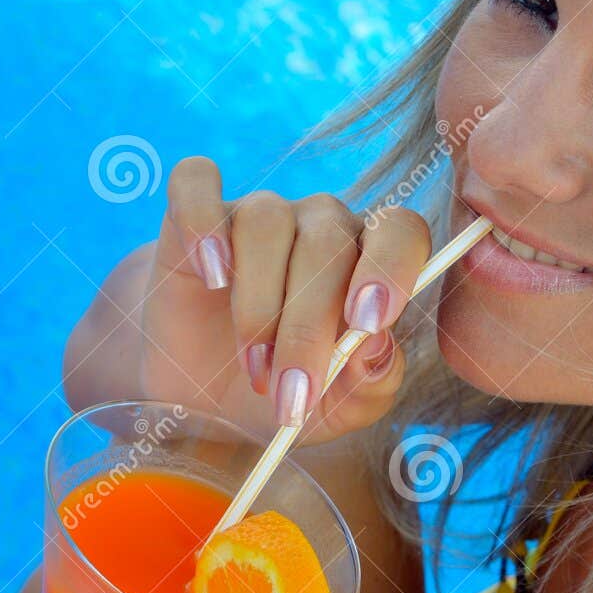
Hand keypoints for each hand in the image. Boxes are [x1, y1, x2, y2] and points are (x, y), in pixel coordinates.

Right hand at [137, 157, 431, 443]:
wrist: (209, 399)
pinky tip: (210, 275)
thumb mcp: (343, 409)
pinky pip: (197, 183)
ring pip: (267, 221)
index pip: (400, 232)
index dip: (391, 268)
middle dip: (308, 327)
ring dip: (258, 303)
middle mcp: (322, 224)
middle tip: (291, 392)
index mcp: (371, 259)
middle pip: (327, 242)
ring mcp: (259, 213)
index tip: (368, 324)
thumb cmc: (293, 392)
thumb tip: (378, 345)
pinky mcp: (192, 214)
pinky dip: (201, 222)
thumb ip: (373, 379)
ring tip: (254, 366)